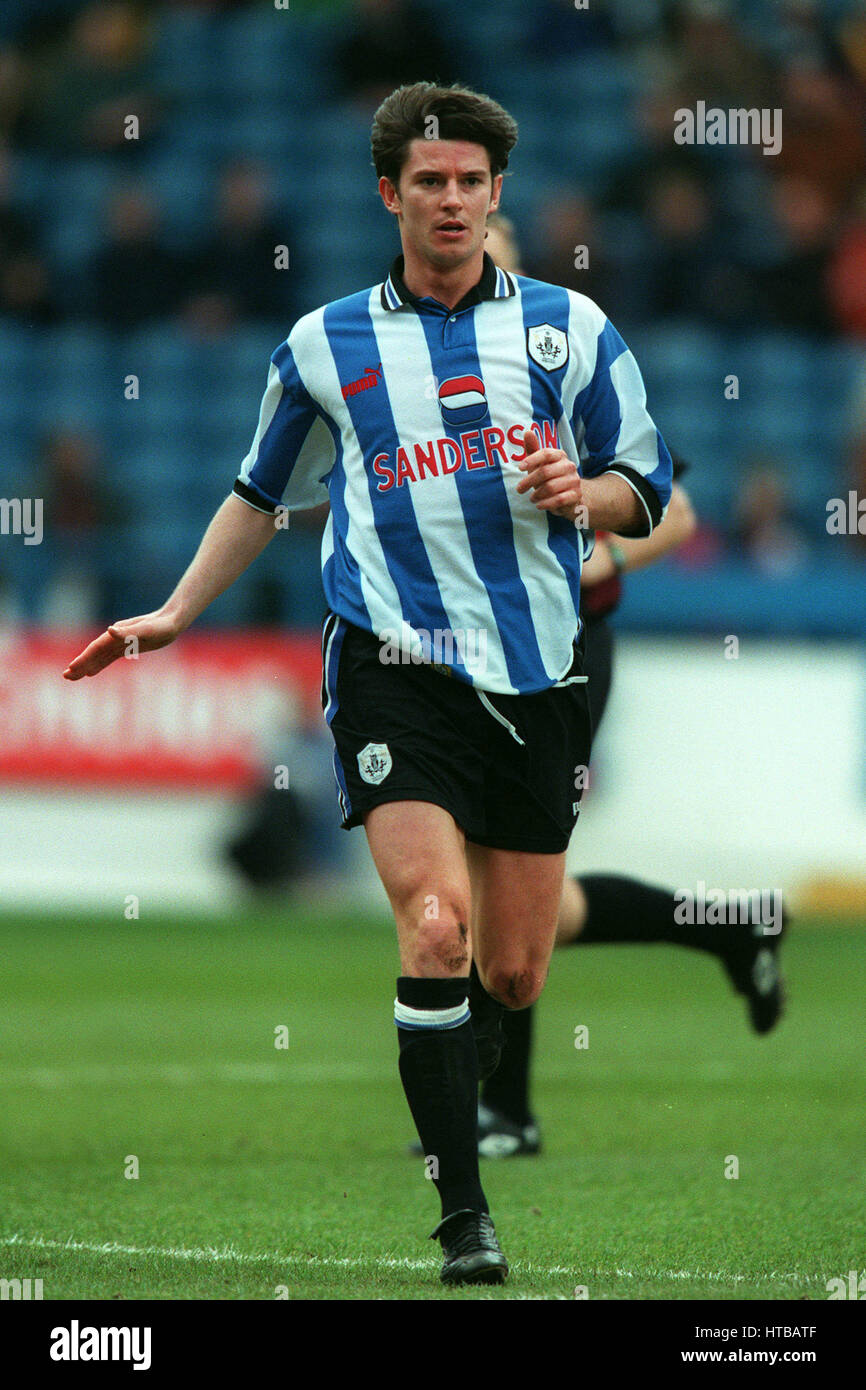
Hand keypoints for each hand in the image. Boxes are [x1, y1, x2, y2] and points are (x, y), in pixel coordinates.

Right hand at [63, 610, 181, 679]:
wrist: (172, 621)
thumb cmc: (161, 626)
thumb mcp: (147, 630)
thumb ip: (128, 631)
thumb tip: (110, 630)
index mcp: (117, 634)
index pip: (96, 648)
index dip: (84, 658)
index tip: (72, 669)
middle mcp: (115, 638)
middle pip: (94, 653)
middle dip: (80, 665)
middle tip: (66, 677)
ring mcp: (120, 643)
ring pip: (99, 657)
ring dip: (86, 666)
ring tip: (72, 677)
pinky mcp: (127, 647)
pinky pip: (108, 658)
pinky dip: (99, 665)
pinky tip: (91, 672)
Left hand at [515, 428, 582, 522]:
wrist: (571, 496)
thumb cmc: (551, 477)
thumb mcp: (540, 463)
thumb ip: (533, 449)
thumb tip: (527, 431)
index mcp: (560, 455)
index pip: (546, 453)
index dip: (532, 459)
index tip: (520, 467)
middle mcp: (569, 466)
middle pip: (545, 472)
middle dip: (529, 481)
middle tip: (519, 489)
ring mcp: (574, 481)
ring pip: (550, 487)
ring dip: (537, 494)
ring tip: (532, 498)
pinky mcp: (576, 495)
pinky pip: (558, 500)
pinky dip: (546, 503)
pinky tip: (539, 505)